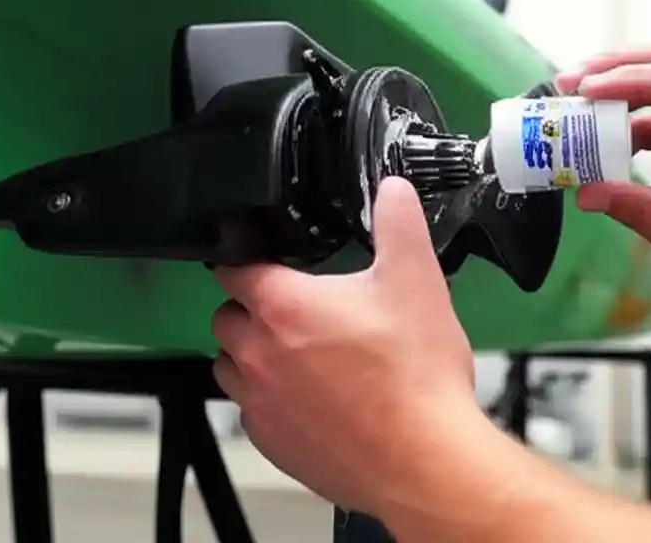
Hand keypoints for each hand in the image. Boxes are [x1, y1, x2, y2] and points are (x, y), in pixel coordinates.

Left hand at [210, 177, 484, 519]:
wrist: (424, 459)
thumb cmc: (415, 377)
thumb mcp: (416, 280)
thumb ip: (398, 225)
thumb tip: (392, 191)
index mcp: (282, 306)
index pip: (232, 268)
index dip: (247, 260)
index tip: (264, 263)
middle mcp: (257, 353)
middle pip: (226, 317)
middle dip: (251, 310)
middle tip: (296, 313)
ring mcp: (259, 402)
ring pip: (229, 367)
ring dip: (251, 356)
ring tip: (298, 357)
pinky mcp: (270, 442)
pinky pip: (250, 412)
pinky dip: (267, 402)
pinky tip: (309, 400)